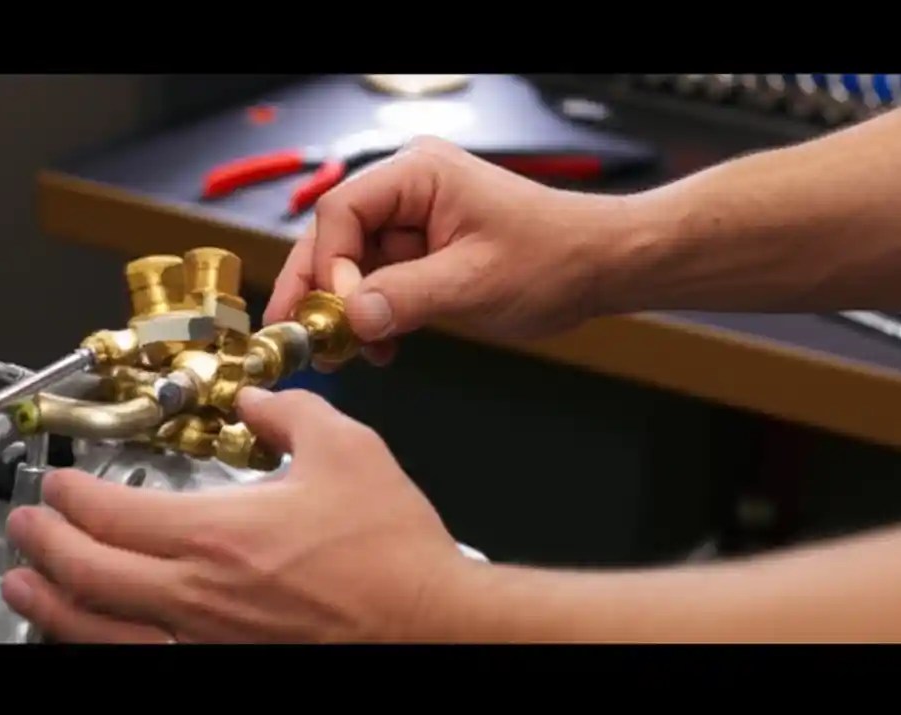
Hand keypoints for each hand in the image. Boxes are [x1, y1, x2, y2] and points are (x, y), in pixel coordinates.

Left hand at [1, 387, 475, 642]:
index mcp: (219, 533)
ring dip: (52, 604)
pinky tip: (96, 632)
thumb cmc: (393, 554)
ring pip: (99, 630)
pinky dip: (102, 643)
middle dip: (42, 544)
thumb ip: (290, 413)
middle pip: (86, 572)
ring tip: (29, 585)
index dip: (69, 496)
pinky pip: (140, 659)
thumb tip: (259, 401)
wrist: (430, 625)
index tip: (59, 482)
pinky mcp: (225, 666)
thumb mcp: (347, 451)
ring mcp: (206, 642)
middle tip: (26, 524)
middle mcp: (198, 594)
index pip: (110, 513)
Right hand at [264, 136, 639, 366]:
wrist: (598, 269)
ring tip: (348, 353)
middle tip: (302, 336)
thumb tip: (351, 316)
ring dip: (347, 311)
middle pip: (337, 237)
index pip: (342, 212)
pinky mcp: (423, 252)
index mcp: (419, 174)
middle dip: (320, 290)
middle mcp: (409, 189)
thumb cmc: (553, 259)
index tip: (336, 313)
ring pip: (353, 265)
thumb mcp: (474, 284)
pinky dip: (372, 315)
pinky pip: (378, 282)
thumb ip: (406, 298)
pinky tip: (379, 345)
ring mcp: (415, 221)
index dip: (329, 265)